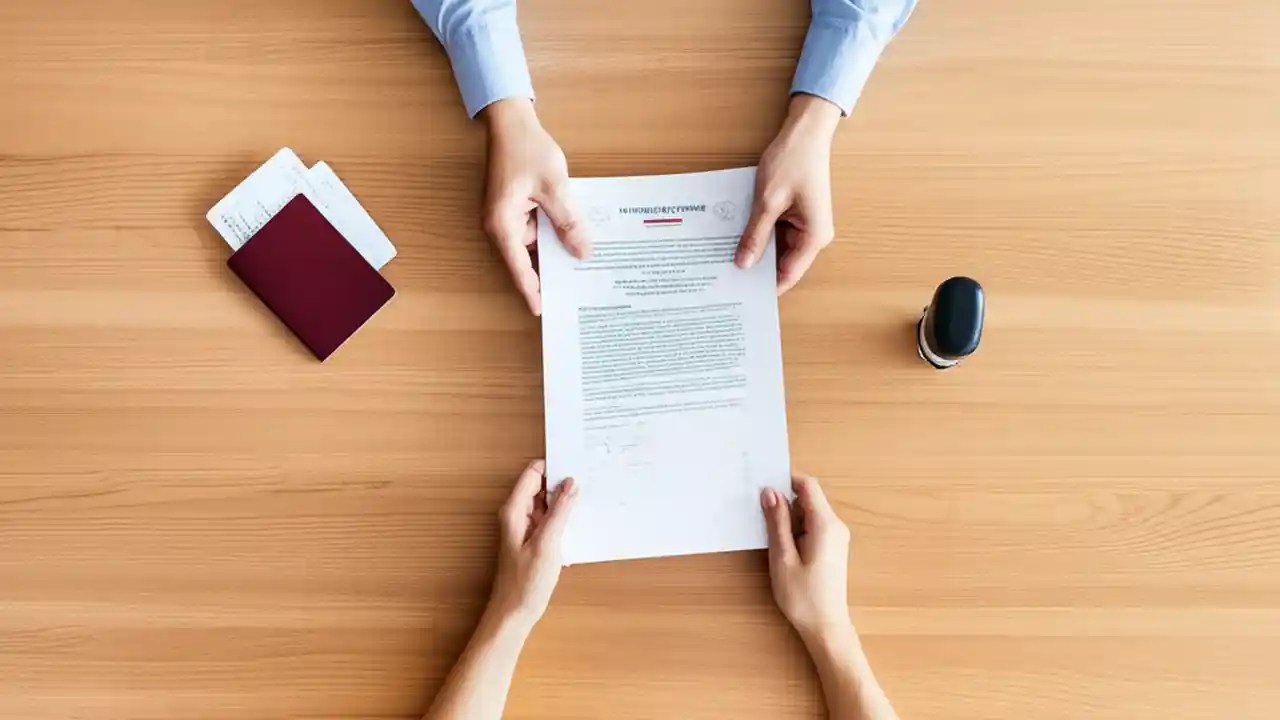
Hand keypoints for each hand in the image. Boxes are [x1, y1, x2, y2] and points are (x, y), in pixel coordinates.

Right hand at [481, 99, 590, 315]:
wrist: (511, 120)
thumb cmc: (527, 149)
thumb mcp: (554, 187)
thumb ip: (568, 222)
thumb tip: (583, 253)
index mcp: (503, 225)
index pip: (520, 268)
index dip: (533, 291)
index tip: (545, 312)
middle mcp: (501, 226)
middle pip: (528, 260)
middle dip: (551, 273)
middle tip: (578, 291)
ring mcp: (508, 218)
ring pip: (535, 244)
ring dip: (556, 251)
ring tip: (584, 268)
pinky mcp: (516, 208)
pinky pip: (537, 229)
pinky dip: (553, 233)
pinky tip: (575, 238)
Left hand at [489, 460, 579, 627]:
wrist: (515, 613)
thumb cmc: (525, 583)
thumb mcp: (547, 544)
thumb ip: (560, 512)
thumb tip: (571, 483)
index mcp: (514, 510)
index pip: (533, 473)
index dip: (553, 465)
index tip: (577, 463)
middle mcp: (518, 514)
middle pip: (542, 485)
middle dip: (563, 481)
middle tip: (589, 478)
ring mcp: (527, 527)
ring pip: (548, 502)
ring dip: (566, 500)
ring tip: (590, 497)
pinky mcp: (535, 539)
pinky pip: (551, 518)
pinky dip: (564, 517)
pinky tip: (581, 521)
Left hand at [736, 94, 840, 294]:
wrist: (805, 132)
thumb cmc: (794, 161)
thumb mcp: (768, 201)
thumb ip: (756, 235)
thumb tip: (744, 264)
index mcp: (814, 236)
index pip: (788, 275)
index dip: (765, 288)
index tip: (742, 296)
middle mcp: (813, 235)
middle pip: (782, 264)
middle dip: (757, 269)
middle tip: (726, 278)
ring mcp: (805, 226)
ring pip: (777, 249)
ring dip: (756, 250)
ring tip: (728, 258)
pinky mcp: (796, 215)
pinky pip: (776, 233)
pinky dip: (760, 235)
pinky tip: (740, 236)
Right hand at [761, 474, 852, 641]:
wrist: (826, 627)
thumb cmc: (803, 597)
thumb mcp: (783, 557)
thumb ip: (776, 522)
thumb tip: (770, 492)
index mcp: (825, 525)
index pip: (808, 485)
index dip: (785, 480)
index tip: (763, 487)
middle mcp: (835, 526)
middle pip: (808, 498)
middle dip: (784, 502)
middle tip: (762, 518)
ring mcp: (836, 537)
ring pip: (809, 512)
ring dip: (789, 518)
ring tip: (773, 539)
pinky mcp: (833, 546)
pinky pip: (813, 526)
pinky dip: (796, 529)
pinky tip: (784, 547)